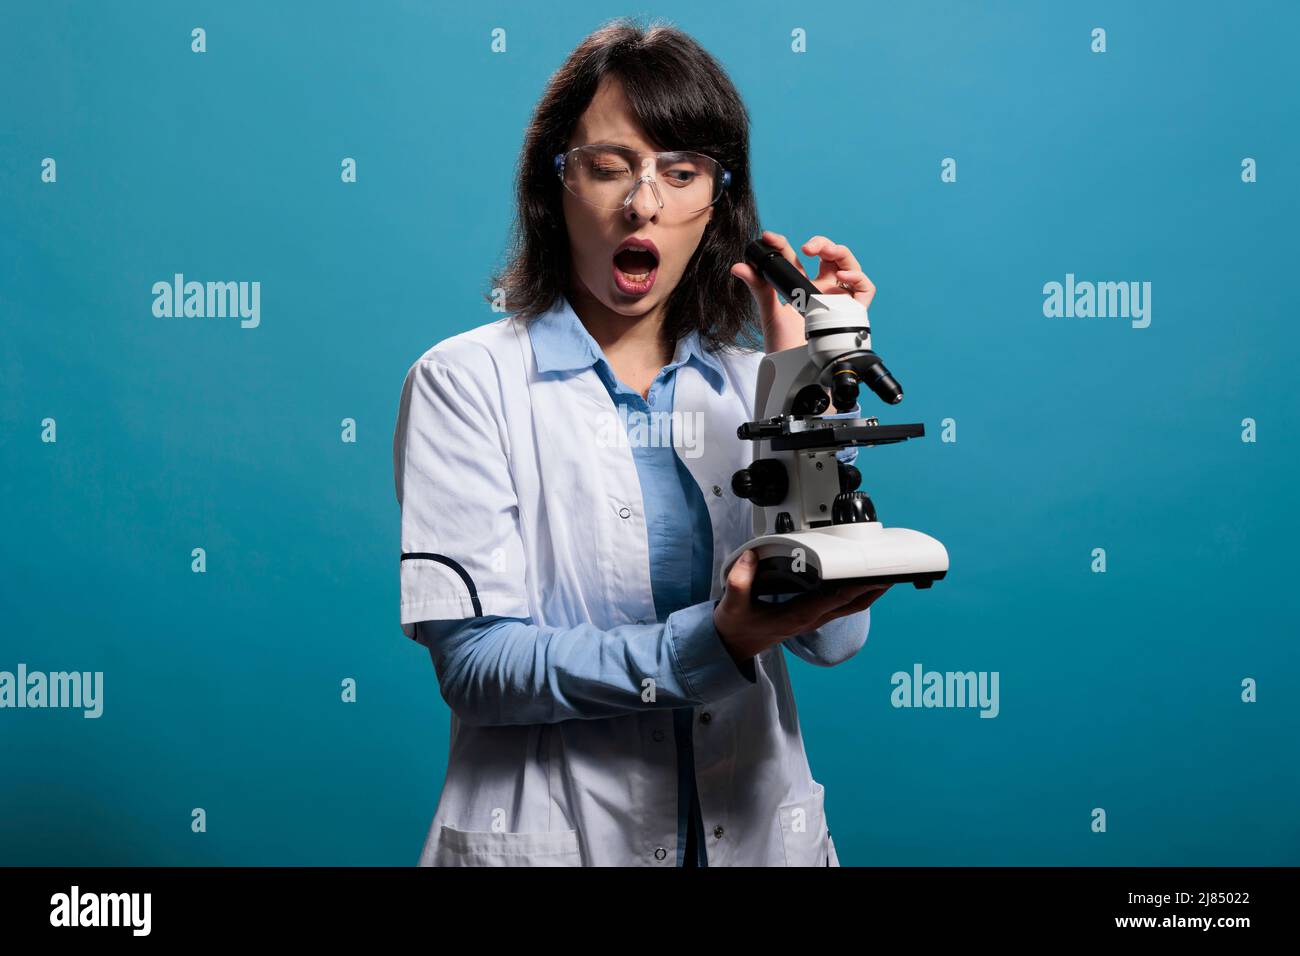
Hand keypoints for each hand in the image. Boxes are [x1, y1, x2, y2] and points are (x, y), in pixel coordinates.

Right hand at [713, 549, 891, 663]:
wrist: (732, 646)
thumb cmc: (735, 628)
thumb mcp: (732, 604)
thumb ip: (739, 581)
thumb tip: (750, 558)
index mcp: (796, 616)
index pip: (833, 599)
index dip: (855, 586)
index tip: (872, 574)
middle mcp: (809, 619)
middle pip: (850, 605)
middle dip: (872, 590)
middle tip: (891, 573)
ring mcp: (810, 619)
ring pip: (847, 607)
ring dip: (866, 593)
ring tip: (882, 577)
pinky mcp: (808, 617)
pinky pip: (837, 606)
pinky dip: (852, 595)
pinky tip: (855, 584)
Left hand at [730, 231, 877, 353]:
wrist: (795, 369)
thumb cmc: (784, 345)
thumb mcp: (770, 312)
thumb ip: (758, 287)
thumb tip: (739, 267)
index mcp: (802, 287)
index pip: (796, 259)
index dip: (785, 245)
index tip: (770, 238)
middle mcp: (823, 291)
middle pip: (830, 256)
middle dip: (822, 243)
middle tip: (806, 247)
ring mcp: (839, 299)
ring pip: (848, 265)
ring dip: (840, 252)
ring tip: (824, 253)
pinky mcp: (853, 312)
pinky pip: (865, 289)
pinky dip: (858, 278)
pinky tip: (842, 277)